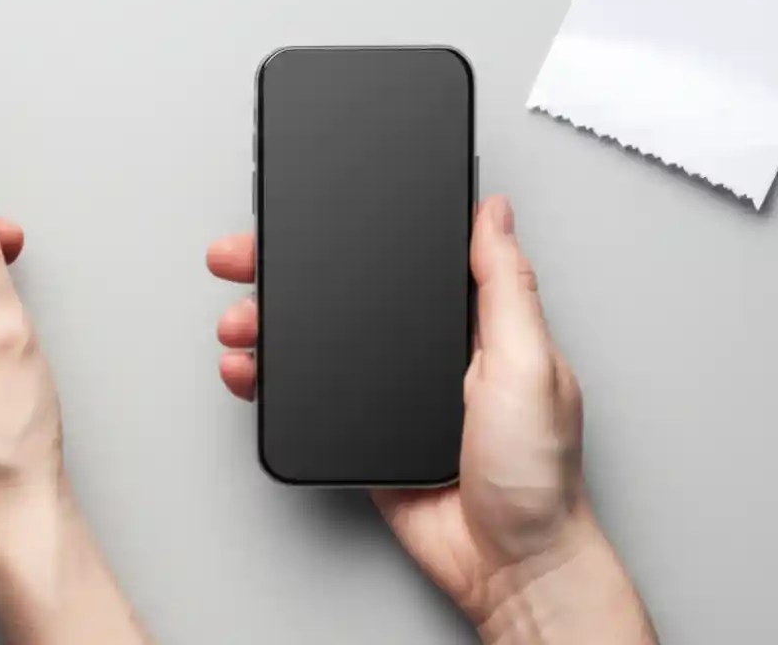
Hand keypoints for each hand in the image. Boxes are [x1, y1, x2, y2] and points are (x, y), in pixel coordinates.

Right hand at [208, 196, 655, 643]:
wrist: (508, 563)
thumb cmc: (537, 473)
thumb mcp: (529, 364)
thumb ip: (507, 288)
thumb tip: (496, 213)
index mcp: (473, 323)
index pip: (404, 260)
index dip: (355, 233)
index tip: (309, 215)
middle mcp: (427, 352)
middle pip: (344, 295)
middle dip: (286, 274)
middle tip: (243, 259)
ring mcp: (390, 392)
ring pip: (316, 342)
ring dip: (268, 326)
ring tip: (239, 322)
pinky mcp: (362, 432)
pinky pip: (308, 397)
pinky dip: (270, 381)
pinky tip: (249, 369)